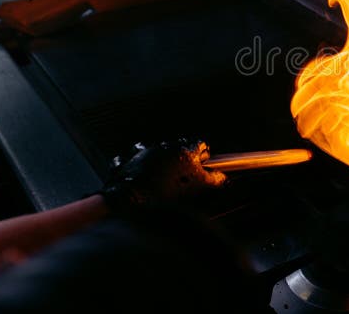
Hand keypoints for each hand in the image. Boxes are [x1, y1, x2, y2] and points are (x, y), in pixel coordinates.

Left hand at [101, 139, 225, 211]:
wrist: (135, 202)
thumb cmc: (170, 193)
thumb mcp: (201, 188)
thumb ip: (215, 181)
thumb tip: (223, 178)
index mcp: (184, 150)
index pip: (201, 146)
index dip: (205, 158)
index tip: (205, 168)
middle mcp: (163, 147)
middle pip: (179, 149)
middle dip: (183, 160)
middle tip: (186, 178)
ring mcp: (142, 154)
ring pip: (154, 153)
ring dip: (159, 162)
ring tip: (161, 180)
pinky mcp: (125, 163)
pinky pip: (130, 161)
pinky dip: (135, 168)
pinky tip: (139, 179)